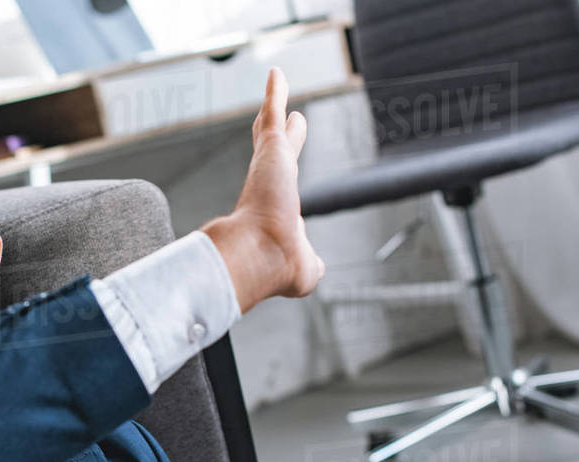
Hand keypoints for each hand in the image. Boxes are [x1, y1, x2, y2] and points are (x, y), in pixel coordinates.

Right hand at [202, 67, 324, 313]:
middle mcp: (268, 187)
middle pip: (274, 155)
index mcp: (274, 213)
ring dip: (274, 109)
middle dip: (278, 138)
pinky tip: (278, 73)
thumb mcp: (306, 271)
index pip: (279, 190)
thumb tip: (319, 268)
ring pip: (270, 130)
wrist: (260, 255)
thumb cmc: (279, 267)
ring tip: (277, 88)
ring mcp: (268, 165)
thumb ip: (313, 264)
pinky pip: (274, 111)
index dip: (283, 180)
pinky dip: (276, 92)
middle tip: (286, 122)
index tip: (284, 170)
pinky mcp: (272, 146)